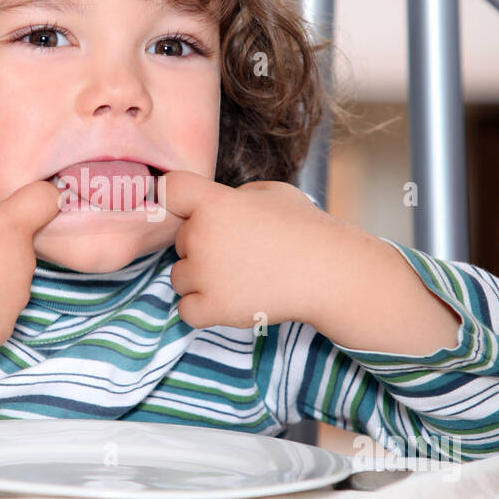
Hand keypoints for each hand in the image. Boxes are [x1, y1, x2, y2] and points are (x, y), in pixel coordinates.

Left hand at [161, 171, 331, 331]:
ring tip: (239, 276)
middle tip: (239, 252)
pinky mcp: (212, 307)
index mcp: (214, 203)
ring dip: (200, 279)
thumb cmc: (305, 229)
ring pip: (179, 276)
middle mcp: (201, 236)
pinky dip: (202, 308)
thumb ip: (235, 197)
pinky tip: (229, 298)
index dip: (173, 199)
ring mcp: (204, 273)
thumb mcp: (271, 193)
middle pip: (179, 241)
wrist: (328, 272)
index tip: (182, 209)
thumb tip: (217, 206)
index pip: (169, 189)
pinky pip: (186, 309)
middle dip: (201, 246)